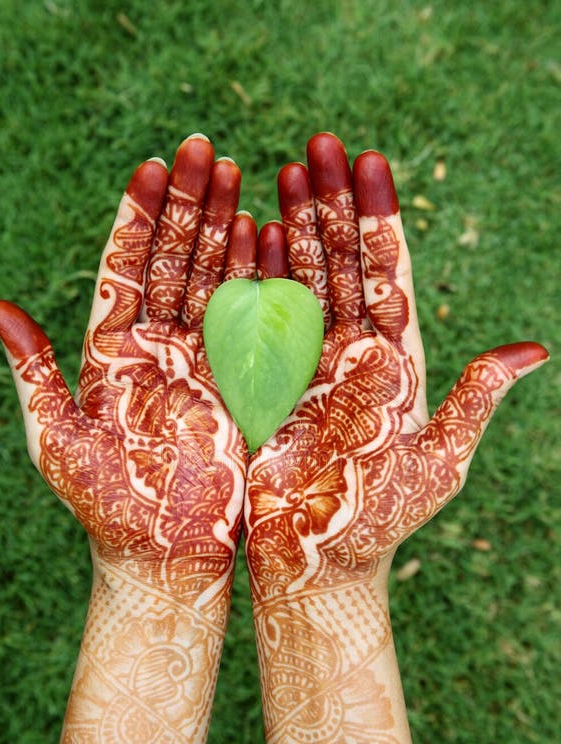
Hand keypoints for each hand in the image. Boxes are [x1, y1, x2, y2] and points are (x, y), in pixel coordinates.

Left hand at [0, 135, 254, 607]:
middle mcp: (159, 348)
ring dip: (228, 229)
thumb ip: (34, 374)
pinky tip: (270, 236)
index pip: (126, 267)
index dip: (139, 216)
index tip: (154, 166)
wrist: (166, 555)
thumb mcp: (58, 441)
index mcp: (113, 352)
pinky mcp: (243, 385)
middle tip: (207, 151)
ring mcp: (204, 362)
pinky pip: (255, 323)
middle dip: (191, 204)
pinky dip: (262, 280)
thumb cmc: (108, 509)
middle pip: (175, 260)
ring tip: (243, 175)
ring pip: (216, 281)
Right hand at [248, 132, 546, 597]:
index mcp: (393, 361)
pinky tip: (248, 234)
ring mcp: (302, 363)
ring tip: (279, 172)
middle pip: (340, 262)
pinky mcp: (261, 383)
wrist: (315, 559)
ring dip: (290, 226)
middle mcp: (348, 352)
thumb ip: (474, 400)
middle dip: (330, 202)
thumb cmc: (379, 520)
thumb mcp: (436, 462)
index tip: (368, 161)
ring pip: (298, 280)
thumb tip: (534, 350)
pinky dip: (251, 275)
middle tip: (320, 146)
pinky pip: (254, 319)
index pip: (387, 272)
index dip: (378, 217)